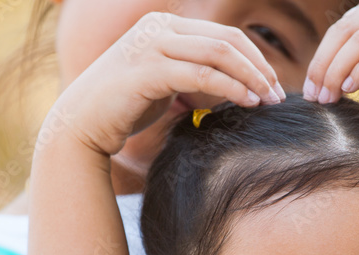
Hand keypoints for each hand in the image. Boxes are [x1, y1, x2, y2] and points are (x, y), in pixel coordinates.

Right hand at [54, 12, 285, 156]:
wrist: (80, 125)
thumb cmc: (123, 108)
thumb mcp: (163, 83)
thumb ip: (192, 75)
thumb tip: (232, 87)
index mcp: (164, 26)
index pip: (223, 34)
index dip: (254, 57)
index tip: (272, 84)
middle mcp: (158, 28)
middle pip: (226, 39)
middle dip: (258, 67)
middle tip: (278, 94)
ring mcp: (152, 45)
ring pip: (218, 53)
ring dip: (250, 77)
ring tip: (268, 100)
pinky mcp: (148, 70)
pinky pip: (202, 75)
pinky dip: (230, 87)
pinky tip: (246, 102)